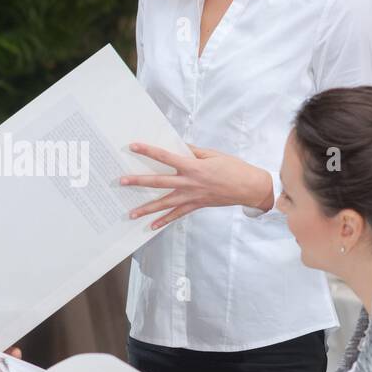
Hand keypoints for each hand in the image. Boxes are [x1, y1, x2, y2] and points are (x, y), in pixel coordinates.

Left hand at [120, 143, 271, 229]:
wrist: (249, 187)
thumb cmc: (233, 168)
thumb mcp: (213, 154)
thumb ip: (193, 151)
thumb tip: (178, 145)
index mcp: (193, 166)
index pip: (165, 157)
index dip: (149, 151)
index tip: (133, 146)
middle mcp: (189, 183)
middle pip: (159, 182)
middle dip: (139, 181)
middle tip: (121, 181)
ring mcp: (192, 196)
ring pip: (165, 203)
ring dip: (147, 208)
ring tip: (131, 213)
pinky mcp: (196, 206)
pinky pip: (177, 215)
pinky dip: (164, 221)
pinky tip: (152, 226)